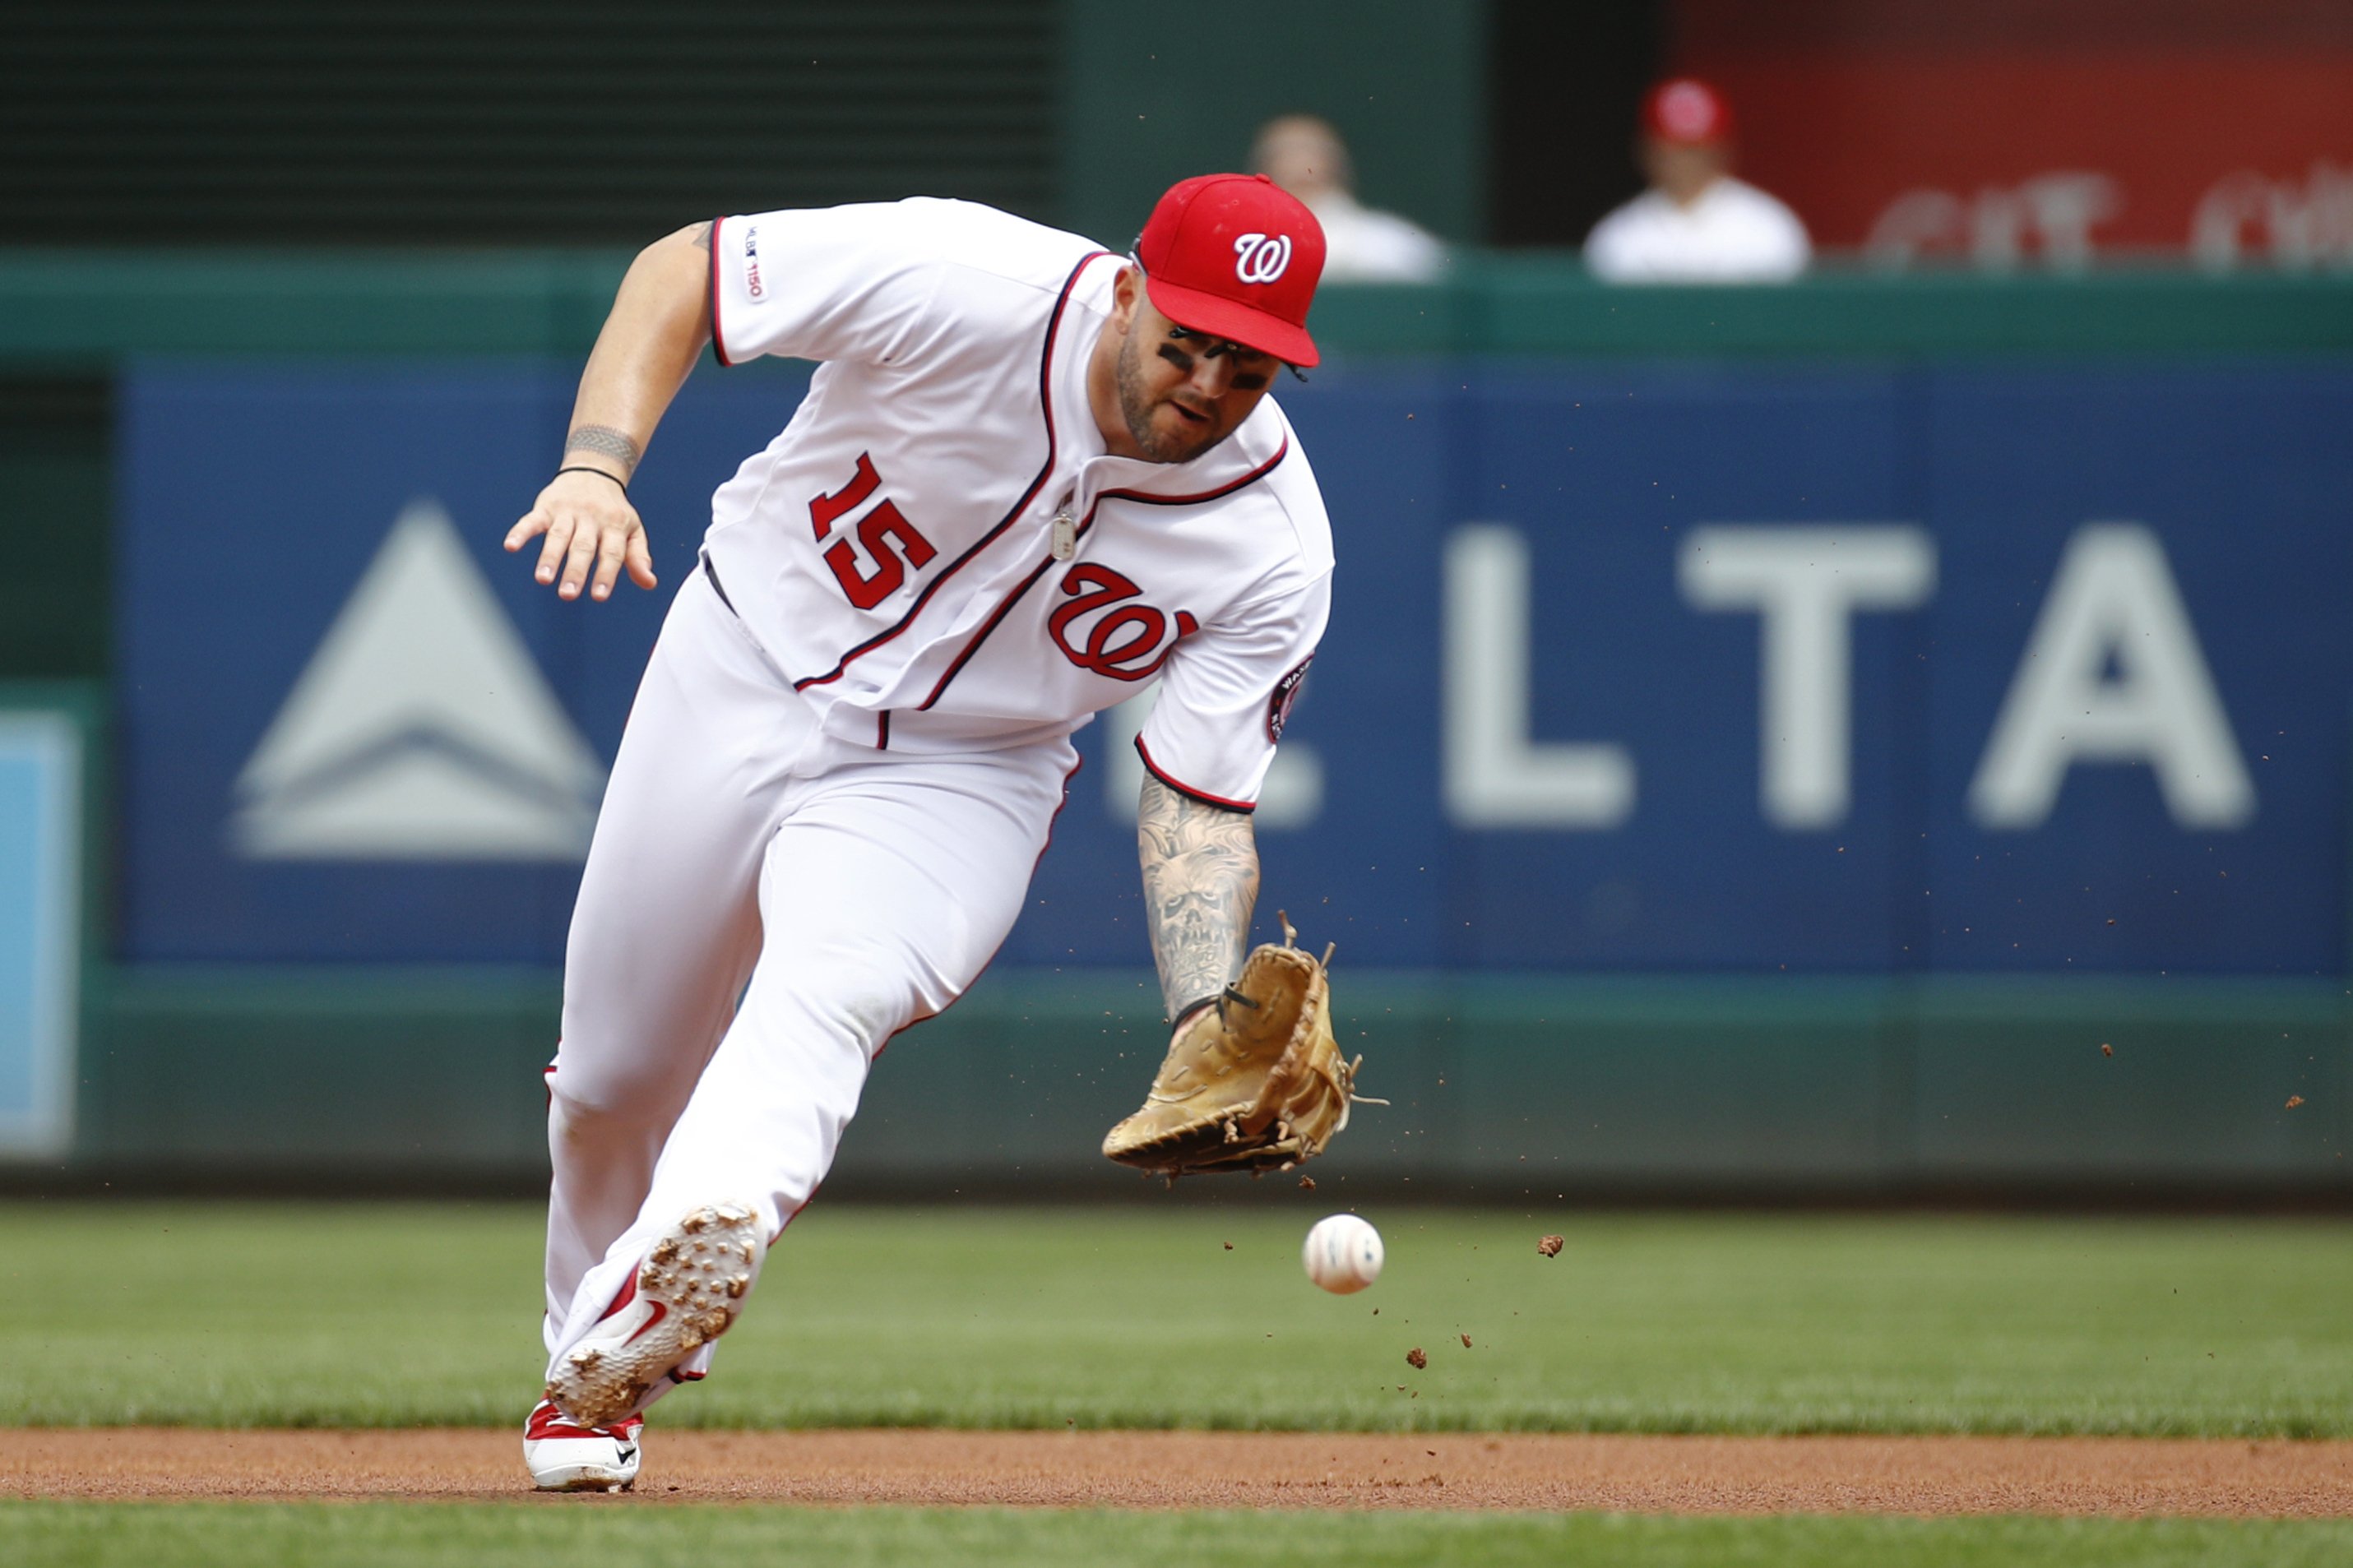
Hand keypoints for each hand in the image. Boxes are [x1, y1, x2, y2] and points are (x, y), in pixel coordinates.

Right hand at [506, 470, 657, 601]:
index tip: (598, 596)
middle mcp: (591, 519)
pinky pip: (532, 520)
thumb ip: (638, 557)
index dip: (606, 574)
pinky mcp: (547, 507)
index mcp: (615, 527)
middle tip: (568, 594)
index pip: (612, 553)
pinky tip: (511, 546)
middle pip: (583, 547)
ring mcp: (568, 512)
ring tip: (543, 579)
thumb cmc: (614, 512)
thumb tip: (649, 583)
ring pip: (558, 536)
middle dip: (575, 571)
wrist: (594, 472)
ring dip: (549, 558)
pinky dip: (520, 532)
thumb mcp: (632, 531)